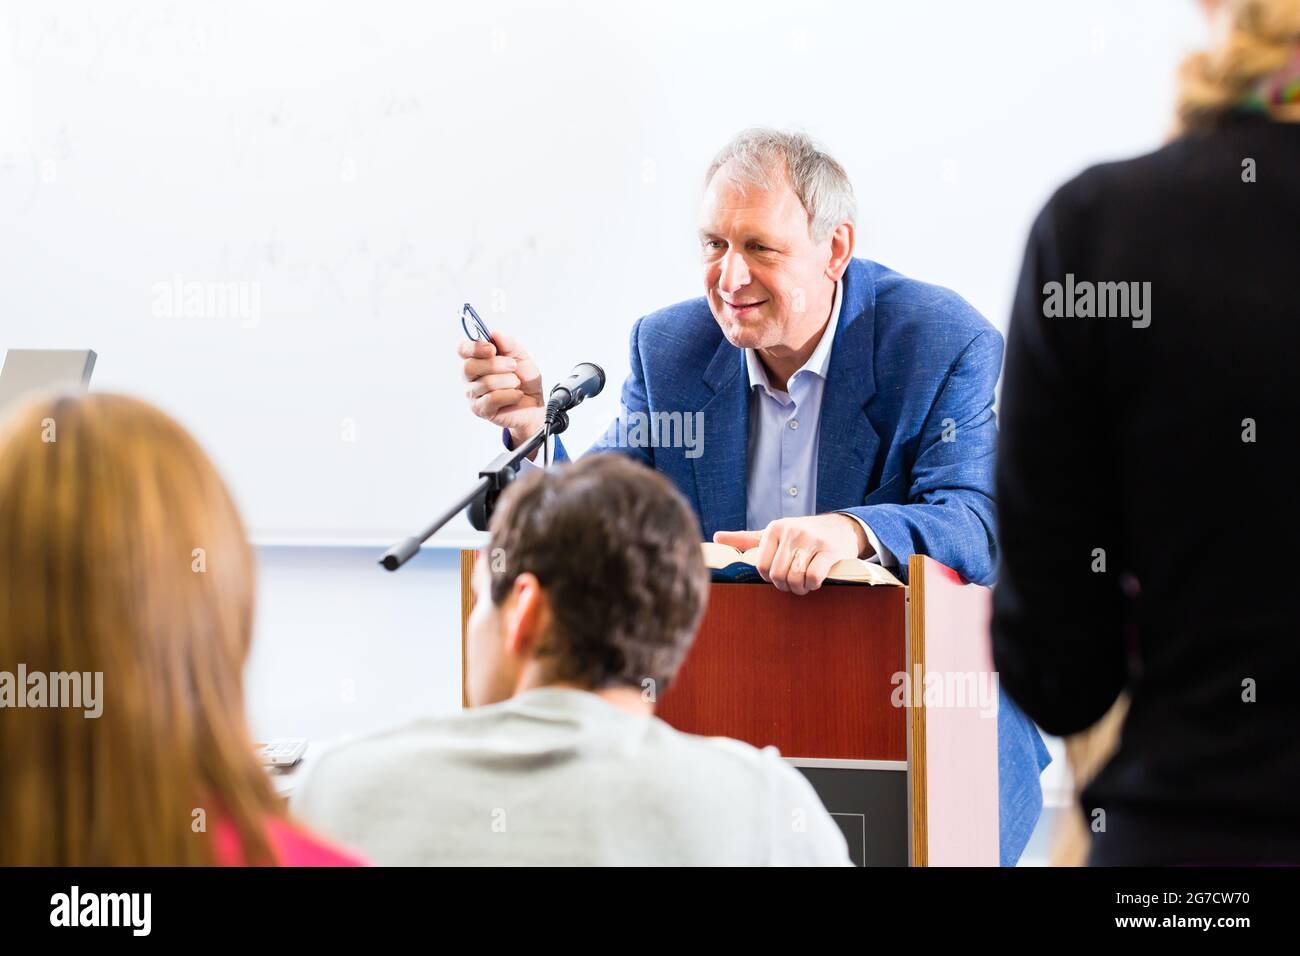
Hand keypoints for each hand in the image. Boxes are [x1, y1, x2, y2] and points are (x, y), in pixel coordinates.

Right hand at [458, 331, 544, 449]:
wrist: (535, 404)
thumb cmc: (525, 380)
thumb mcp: (521, 357)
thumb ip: (508, 344)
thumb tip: (494, 334)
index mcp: (477, 360)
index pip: (462, 350)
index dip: (475, 347)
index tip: (492, 349)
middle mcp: (470, 377)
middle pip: (469, 366)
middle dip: (496, 365)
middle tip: (513, 366)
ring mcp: (473, 395)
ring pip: (486, 383)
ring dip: (509, 381)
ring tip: (517, 384)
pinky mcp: (481, 410)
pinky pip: (493, 398)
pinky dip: (511, 395)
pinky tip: (517, 396)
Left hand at [713, 514, 869, 595]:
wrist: (841, 528)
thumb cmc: (802, 535)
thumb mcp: (774, 534)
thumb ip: (746, 539)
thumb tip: (716, 538)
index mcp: (774, 528)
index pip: (760, 565)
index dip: (768, 577)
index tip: (777, 576)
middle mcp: (791, 531)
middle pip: (777, 574)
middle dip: (784, 585)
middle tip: (791, 584)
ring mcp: (811, 540)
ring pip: (794, 577)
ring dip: (799, 587)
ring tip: (803, 584)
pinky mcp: (830, 550)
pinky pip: (813, 577)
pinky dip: (812, 585)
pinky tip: (815, 582)